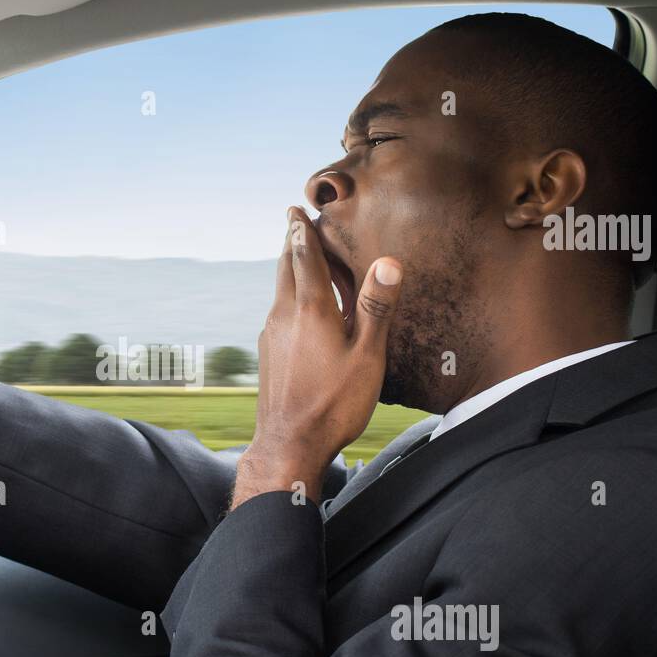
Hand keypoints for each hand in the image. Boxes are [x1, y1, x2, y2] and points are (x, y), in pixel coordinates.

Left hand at [232, 207, 402, 509]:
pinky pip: (279, 316)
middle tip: (292, 223)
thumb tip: (389, 263)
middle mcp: (284, 317)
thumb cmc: (333, 404)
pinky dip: (289, 300)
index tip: (296, 210)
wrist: (288, 446)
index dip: (302, 232)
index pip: (303, 258)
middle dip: (290, 243)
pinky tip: (299, 313)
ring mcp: (271, 337)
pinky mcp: (268, 357)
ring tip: (298, 260)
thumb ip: (375, 308)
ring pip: (279, 292)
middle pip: (285, 269)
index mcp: (310, 310)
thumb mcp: (366, 356)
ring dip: (289, 271)